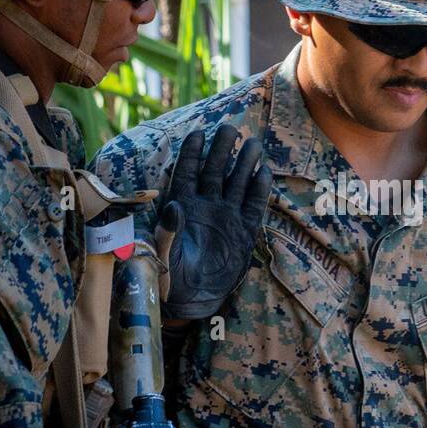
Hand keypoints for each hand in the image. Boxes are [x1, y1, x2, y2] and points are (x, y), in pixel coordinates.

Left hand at [155, 126, 272, 320]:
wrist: (191, 299)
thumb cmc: (169, 277)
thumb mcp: (162, 256)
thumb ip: (166, 232)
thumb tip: (173, 208)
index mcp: (183, 207)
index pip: (187, 173)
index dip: (192, 153)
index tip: (198, 132)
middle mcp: (206, 206)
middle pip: (215, 171)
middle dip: (222, 149)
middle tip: (230, 128)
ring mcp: (227, 217)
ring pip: (237, 183)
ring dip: (244, 164)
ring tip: (253, 143)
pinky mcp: (244, 232)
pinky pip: (254, 207)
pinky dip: (259, 190)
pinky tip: (264, 173)